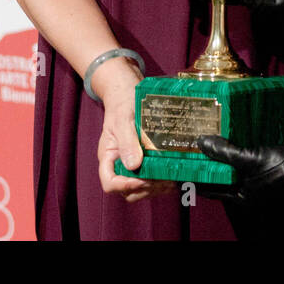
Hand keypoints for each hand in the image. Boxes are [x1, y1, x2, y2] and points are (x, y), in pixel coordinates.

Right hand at [93, 55, 174, 202]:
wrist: (129, 92)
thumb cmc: (123, 104)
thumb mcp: (123, 120)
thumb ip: (127, 141)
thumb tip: (134, 166)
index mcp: (109, 156)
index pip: (110, 183)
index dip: (124, 186)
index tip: (142, 179)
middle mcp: (120, 163)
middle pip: (128, 191)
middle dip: (145, 188)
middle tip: (163, 179)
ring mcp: (133, 163)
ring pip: (141, 188)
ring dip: (156, 187)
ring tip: (171, 178)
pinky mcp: (146, 160)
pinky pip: (152, 179)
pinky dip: (162, 181)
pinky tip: (174, 174)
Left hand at [196, 135, 283, 201]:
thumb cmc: (281, 167)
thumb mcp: (250, 159)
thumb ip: (225, 152)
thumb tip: (202, 143)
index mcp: (243, 197)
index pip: (211, 190)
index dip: (196, 179)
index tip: (180, 169)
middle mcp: (250, 192)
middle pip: (221, 179)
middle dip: (208, 166)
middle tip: (193, 150)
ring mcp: (260, 181)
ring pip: (234, 169)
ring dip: (223, 157)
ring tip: (209, 141)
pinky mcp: (269, 167)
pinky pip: (246, 160)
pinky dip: (237, 151)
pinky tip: (232, 139)